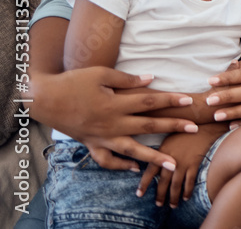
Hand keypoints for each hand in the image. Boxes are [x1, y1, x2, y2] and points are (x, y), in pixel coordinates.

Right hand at [28, 66, 194, 170]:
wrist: (44, 99)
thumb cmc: (73, 82)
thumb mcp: (101, 74)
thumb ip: (127, 79)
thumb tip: (151, 80)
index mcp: (115, 103)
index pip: (150, 101)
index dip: (170, 100)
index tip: (189, 101)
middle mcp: (111, 123)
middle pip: (148, 126)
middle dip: (172, 127)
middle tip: (194, 128)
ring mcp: (101, 137)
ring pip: (132, 150)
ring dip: (153, 158)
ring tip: (172, 164)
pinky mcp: (91, 144)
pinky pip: (107, 160)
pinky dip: (120, 166)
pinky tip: (134, 169)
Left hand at [137, 123, 227, 206]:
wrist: (204, 125)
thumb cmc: (185, 129)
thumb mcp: (169, 136)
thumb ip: (161, 150)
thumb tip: (152, 160)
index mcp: (162, 152)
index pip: (149, 171)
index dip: (144, 184)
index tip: (139, 194)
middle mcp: (170, 159)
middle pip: (162, 182)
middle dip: (160, 195)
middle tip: (158, 204)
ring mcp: (182, 163)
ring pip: (176, 185)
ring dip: (173, 197)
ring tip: (172, 205)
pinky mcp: (194, 164)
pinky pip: (189, 182)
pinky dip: (187, 191)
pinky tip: (186, 197)